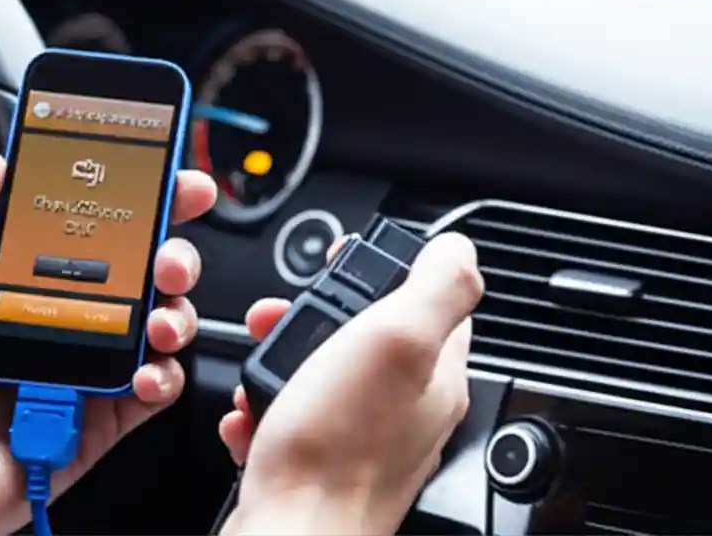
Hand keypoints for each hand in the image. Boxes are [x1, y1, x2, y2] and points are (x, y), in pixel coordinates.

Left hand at [0, 154, 216, 534]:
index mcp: (16, 283)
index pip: (88, 229)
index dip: (135, 203)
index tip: (166, 182)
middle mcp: (57, 322)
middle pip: (138, 273)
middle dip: (171, 253)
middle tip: (168, 257)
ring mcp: (81, 371)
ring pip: (157, 327)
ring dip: (174, 314)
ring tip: (158, 321)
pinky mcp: (97, 421)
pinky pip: (151, 392)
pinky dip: (163, 377)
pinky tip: (146, 372)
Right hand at [218, 234, 482, 535]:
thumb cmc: (336, 451)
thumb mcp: (398, 339)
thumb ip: (437, 285)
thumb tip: (460, 246)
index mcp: (435, 374)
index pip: (431, 298)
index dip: (389, 270)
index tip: (346, 262)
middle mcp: (406, 408)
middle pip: (366, 333)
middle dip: (316, 315)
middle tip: (284, 317)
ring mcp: (362, 439)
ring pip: (322, 373)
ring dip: (281, 360)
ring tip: (260, 368)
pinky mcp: (319, 465)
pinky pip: (290, 418)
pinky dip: (264, 409)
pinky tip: (252, 415)